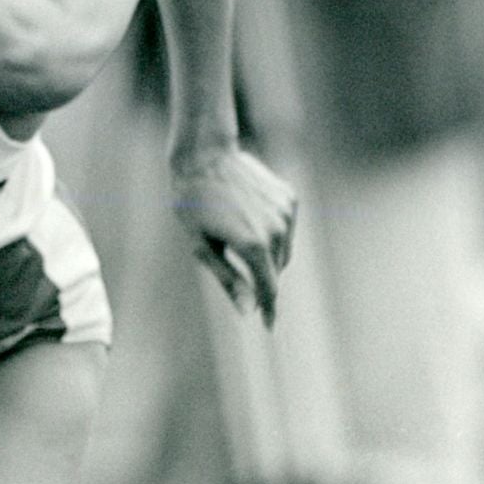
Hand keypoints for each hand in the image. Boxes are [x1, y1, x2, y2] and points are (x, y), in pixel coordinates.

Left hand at [171, 142, 296, 327]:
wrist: (205, 156)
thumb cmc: (194, 204)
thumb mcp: (203, 248)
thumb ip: (228, 280)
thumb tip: (248, 310)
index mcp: (252, 246)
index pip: (268, 289)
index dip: (268, 310)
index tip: (269, 327)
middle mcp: (276, 230)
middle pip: (276, 271)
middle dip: (261, 278)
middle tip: (235, 265)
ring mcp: (285, 213)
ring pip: (283, 250)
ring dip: (267, 255)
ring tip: (237, 235)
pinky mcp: (289, 199)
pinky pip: (285, 229)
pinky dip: (272, 233)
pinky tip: (247, 217)